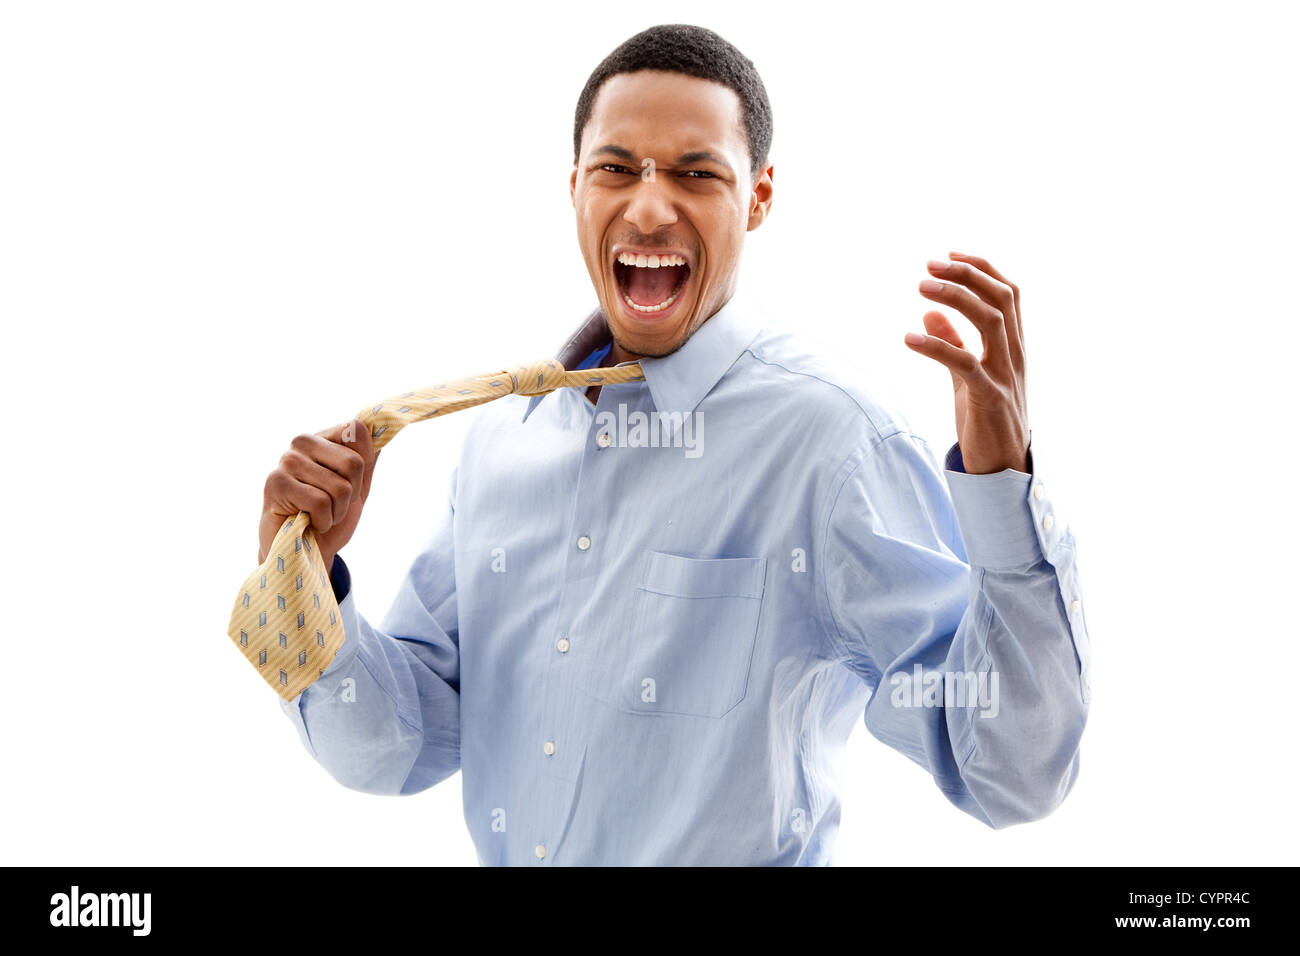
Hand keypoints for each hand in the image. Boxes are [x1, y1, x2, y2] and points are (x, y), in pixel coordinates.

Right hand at [258, 419, 378, 570]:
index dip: (362, 467)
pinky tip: (309, 522)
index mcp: (323, 438)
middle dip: (351, 495)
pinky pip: (320, 502)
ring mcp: (287, 461)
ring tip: (319, 516)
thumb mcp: (357, 488)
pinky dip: (323, 521)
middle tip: (332, 506)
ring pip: (339, 487)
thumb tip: (381, 432)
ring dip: (336, 512)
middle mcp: (303, 442)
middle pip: (354, 462)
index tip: (348, 485)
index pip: (357, 431)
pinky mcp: (276, 483)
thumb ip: (367, 460)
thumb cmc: (329, 519)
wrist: (304, 553)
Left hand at [903, 251, 1029, 473]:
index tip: (949, 254)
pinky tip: (908, 338)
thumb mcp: (966, 377)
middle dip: (966, 274)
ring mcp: (1006, 376)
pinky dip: (936, 347)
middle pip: (1000, 299)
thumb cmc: (986, 421)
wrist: (1003, 470)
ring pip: (990, 321)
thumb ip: (952, 343)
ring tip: (921, 286)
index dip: (982, 268)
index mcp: (1013, 347)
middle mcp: (1014, 356)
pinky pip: (965, 364)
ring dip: (955, 298)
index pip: (1008, 294)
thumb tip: (929, 312)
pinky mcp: (990, 399)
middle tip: (928, 264)